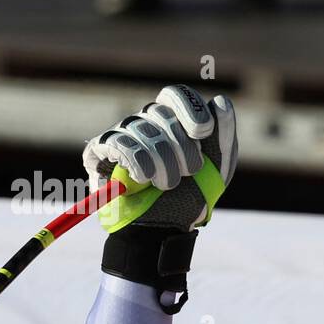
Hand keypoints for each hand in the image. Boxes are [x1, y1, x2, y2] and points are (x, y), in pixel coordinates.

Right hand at [83, 84, 237, 233]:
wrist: (165, 228)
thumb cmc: (191, 196)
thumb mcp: (218, 168)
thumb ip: (223, 135)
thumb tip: (220, 100)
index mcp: (173, 121)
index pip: (176, 95)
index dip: (190, 110)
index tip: (202, 133)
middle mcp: (145, 122)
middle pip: (161, 112)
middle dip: (182, 146)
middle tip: (191, 172)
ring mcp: (121, 134)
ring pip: (141, 130)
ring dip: (163, 162)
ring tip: (168, 185)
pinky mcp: (99, 151)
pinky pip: (118, 143)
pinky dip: (137, 163)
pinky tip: (144, 179)